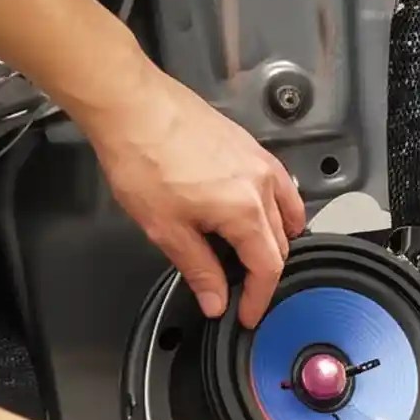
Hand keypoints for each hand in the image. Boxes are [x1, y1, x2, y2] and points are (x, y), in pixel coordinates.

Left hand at [84, 67, 305, 327]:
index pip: (267, 267)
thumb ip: (198, 268)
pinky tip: (260, 213)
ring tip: (257, 256)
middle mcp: (261, 186)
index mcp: (244, 211)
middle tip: (245, 291)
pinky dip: (280, 208)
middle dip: (266, 273)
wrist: (132, 105)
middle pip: (280, 243)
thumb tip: (216, 299)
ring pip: (287, 214)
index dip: (260, 298)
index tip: (249, 314)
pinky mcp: (251, 147)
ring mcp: (260, 163)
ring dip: (279, 241)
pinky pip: (280, 186)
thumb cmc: (142, 157)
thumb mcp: (165, 228)